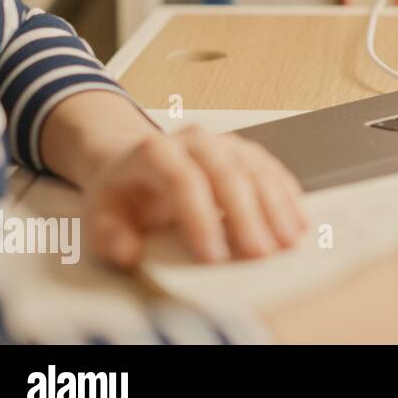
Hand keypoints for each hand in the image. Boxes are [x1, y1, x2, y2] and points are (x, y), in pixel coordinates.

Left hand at [82, 126, 307, 267]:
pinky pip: (273, 169)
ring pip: (256, 168)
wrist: (133, 163)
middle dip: (247, 216)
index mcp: (153, 151)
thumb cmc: (123, 196)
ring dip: (276, 206)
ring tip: (288, 241)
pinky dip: (287, 196)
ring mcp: (225, 142)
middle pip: (226, 172)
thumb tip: (128, 251)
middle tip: (260, 254)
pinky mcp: (247, 151)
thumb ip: (109, 235)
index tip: (213, 257)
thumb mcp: (100, 216)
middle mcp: (194, 140)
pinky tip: (298, 221)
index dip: (200, 218)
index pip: (181, 180)